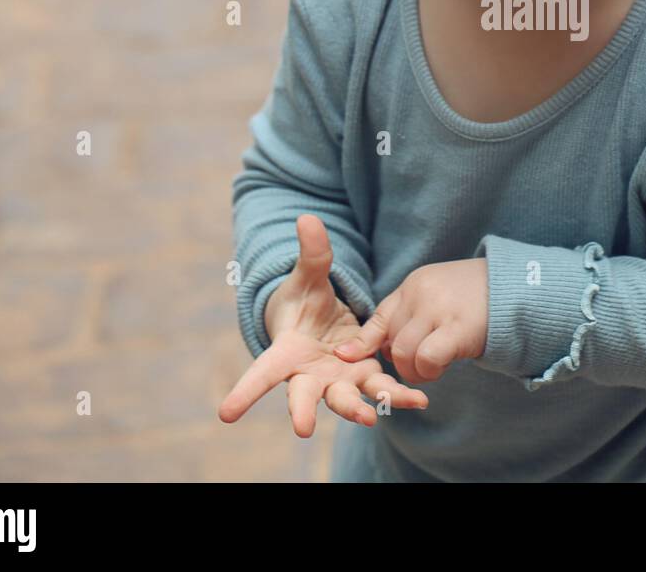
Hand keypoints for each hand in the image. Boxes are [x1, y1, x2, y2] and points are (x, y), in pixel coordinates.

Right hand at [218, 214, 428, 436]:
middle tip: (303, 427)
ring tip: (375, 417)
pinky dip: (398, 395)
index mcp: (287, 353)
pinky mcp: (366, 375)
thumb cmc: (304, 302)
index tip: (226, 413)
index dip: (244, 392)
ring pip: (348, 398)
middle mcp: (310, 374)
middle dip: (304, 410)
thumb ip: (311, 254)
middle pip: (305, 395)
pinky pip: (381, 388)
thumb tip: (308, 218)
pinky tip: (418, 400)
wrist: (324, 322)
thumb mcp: (306, 278)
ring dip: (361, 408)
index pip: (262, 373)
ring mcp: (339, 378)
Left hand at [333, 258, 488, 383]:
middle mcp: (422, 293)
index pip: (379, 317)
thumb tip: (374, 350)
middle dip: (401, 361)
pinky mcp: (458, 328)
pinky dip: (429, 371)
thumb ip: (409, 316)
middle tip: (423, 363)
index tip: (345, 357)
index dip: (363, 342)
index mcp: (414, 284)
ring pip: (402, 352)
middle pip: (391, 340)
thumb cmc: (476, 298)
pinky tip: (442, 367)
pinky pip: (427, 358)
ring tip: (433, 367)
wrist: (518, 287)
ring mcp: (439, 309)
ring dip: (414, 370)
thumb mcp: (438, 296)